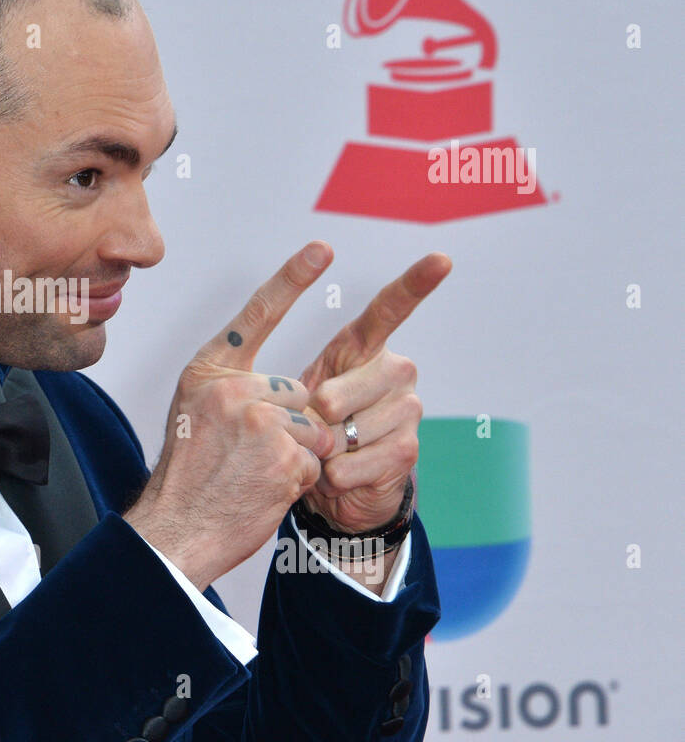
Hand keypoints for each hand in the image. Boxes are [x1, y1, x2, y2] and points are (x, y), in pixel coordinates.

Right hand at [124, 241, 336, 591]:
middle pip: (299, 392)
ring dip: (299, 454)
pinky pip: (317, 460)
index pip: (257, 314)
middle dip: (292, 426)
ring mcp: (260, 421)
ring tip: (256, 473)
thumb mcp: (195, 414)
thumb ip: (234, 392)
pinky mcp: (285, 455)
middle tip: (251, 456)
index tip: (323, 248)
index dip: (292, 279)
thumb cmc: (188, 477)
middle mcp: (233, 390)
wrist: (175, 529)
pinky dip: (300, 480)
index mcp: (209, 373)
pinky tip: (266, 489)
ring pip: (314, 428)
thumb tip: (289, 392)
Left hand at [297, 254, 452, 533]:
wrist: (333, 482)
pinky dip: (336, 473)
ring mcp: (408, 410)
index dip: (415, 284)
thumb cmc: (313, 426)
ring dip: (326, 446)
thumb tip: (322, 405)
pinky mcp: (407, 450)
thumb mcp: (300, 394)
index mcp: (365, 348)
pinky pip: (357, 461)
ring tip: (329, 448)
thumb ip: (304, 388)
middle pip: (357, 383)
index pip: (391, 309)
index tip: (441, 259)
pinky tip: (340, 472)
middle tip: (318, 420)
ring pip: (355, 427)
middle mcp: (396, 372)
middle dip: (327, 408)